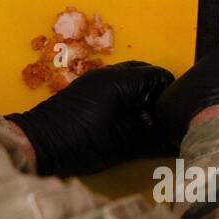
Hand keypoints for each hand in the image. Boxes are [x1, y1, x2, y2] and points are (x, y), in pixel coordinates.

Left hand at [6, 61, 174, 177]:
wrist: (38, 145)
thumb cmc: (83, 141)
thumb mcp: (125, 144)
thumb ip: (155, 141)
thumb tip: (180, 142)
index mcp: (120, 80)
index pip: (159, 74)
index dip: (172, 93)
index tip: (176, 115)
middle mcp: (107, 73)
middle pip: (143, 74)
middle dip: (156, 94)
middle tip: (162, 119)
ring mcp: (92, 81)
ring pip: (126, 81)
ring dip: (139, 98)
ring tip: (145, 124)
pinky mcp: (82, 92)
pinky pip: (111, 88)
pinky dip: (123, 100)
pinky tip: (125, 124)